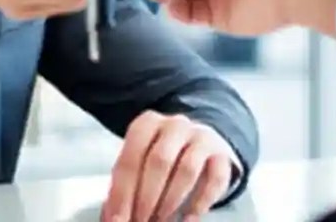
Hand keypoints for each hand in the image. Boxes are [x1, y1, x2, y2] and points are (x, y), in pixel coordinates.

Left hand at [103, 111, 234, 221]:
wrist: (198, 141)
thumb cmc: (160, 156)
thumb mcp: (140, 161)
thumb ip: (126, 184)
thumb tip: (113, 215)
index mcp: (147, 123)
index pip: (130, 158)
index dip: (122, 193)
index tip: (118, 219)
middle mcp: (175, 125)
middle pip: (158, 162)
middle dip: (146, 198)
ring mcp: (201, 137)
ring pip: (187, 170)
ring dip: (171, 201)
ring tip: (160, 221)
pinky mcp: (222, 154)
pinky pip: (215, 179)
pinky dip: (200, 203)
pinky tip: (188, 219)